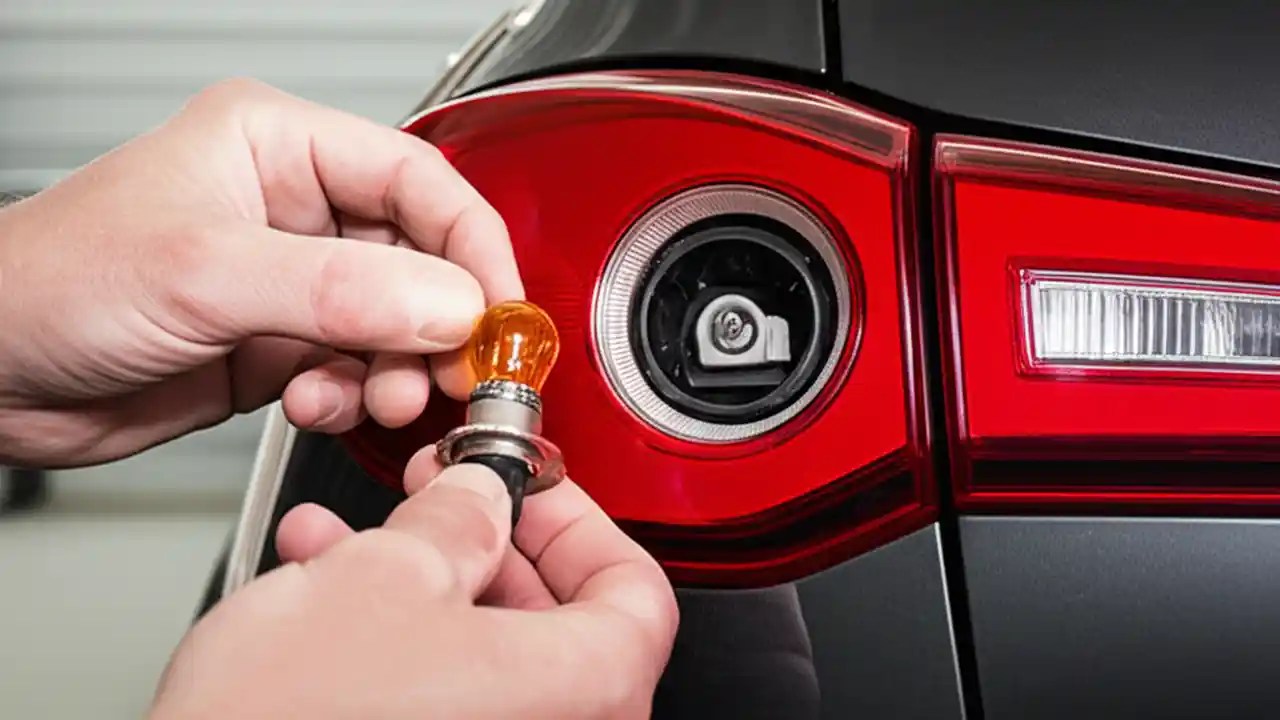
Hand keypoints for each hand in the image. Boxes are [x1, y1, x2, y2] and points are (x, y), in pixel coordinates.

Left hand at [0, 78, 521, 466]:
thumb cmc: (52, 281)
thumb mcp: (207, 272)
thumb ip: (340, 291)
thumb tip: (451, 305)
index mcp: (280, 146)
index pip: (418, 180)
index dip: (471, 244)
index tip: (501, 310)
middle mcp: (295, 208)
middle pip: (421, 260)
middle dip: (440, 322)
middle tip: (452, 372)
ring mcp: (291, 281)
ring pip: (397, 324)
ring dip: (399, 369)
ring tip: (379, 395)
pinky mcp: (281, 344)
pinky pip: (358, 368)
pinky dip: (356, 394)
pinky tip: (318, 402)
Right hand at [150, 451, 678, 718]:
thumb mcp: (383, 577)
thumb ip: (457, 518)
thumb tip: (478, 496)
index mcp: (586, 692)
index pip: (635, 589)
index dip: (577, 521)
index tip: (526, 490)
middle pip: (557, 622)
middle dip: (482, 545)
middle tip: (439, 501)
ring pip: (484, 659)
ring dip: (421, 584)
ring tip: (354, 536)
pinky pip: (440, 703)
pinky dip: (394, 645)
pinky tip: (324, 598)